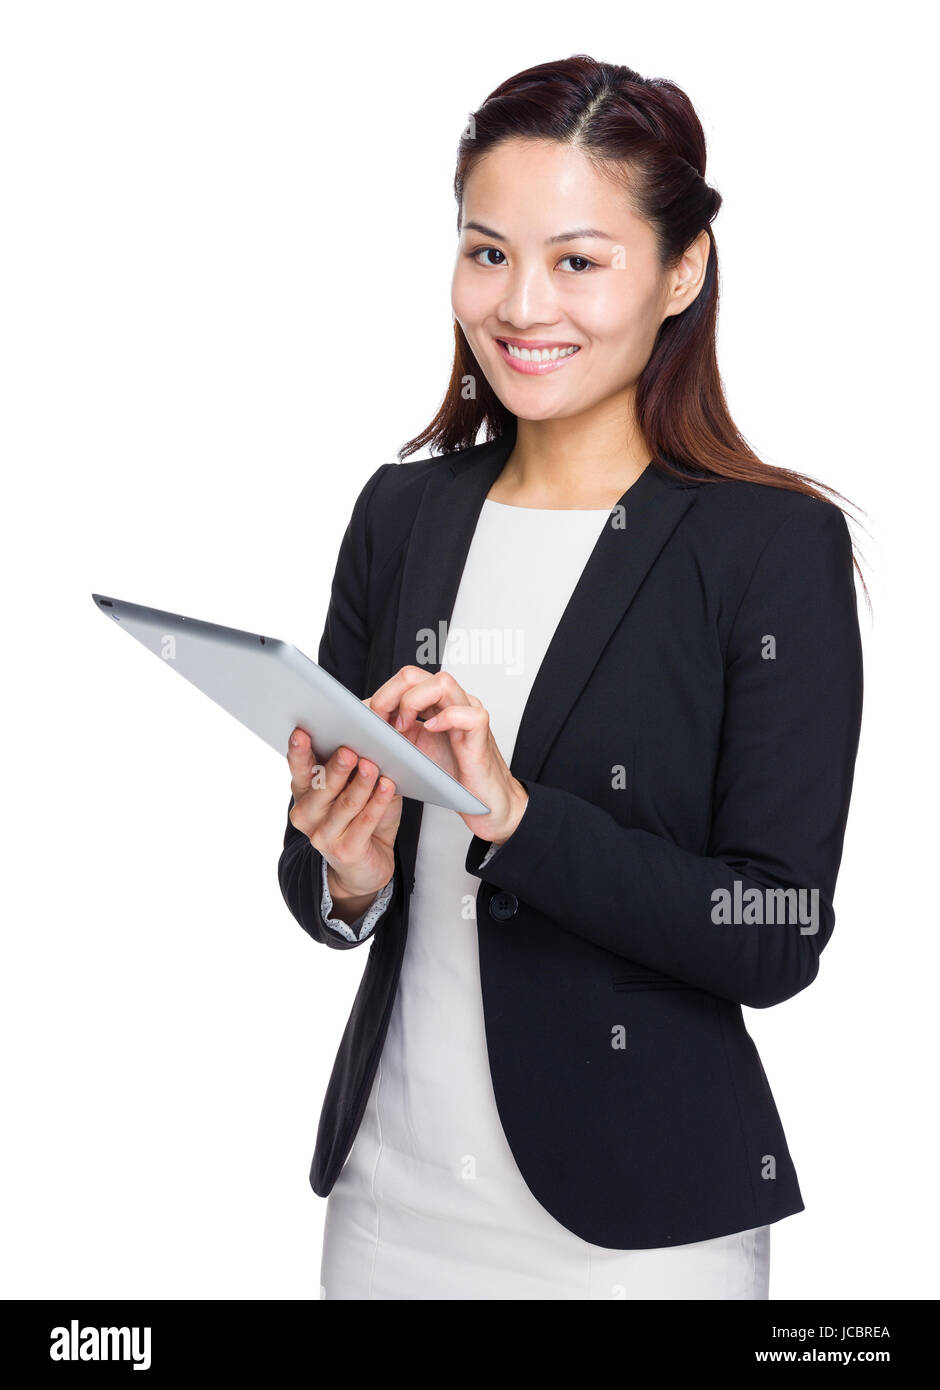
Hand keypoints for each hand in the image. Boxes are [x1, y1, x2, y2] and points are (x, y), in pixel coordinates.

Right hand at [286, 725, 401, 899]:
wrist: (366, 865)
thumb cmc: (360, 817)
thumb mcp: (353, 787)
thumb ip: (355, 765)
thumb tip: (372, 735)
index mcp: (304, 792)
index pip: (298, 768)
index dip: (299, 751)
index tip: (302, 732)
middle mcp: (307, 814)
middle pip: (322, 786)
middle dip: (336, 768)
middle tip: (349, 751)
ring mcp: (323, 835)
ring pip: (346, 804)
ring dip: (361, 784)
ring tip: (372, 766)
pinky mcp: (345, 851)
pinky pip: (365, 822)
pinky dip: (378, 802)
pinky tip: (388, 787)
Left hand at [366, 666, 528, 842]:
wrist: (484, 802)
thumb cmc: (452, 777)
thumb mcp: (413, 751)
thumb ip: (393, 733)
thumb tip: (360, 723)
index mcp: (435, 703)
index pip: (404, 679)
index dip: (382, 695)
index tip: (368, 720)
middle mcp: (452, 702)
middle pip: (416, 675)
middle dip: (390, 695)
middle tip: (380, 722)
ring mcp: (469, 713)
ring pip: (442, 683)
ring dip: (413, 702)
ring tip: (403, 726)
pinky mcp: (481, 733)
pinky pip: (467, 714)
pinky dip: (445, 719)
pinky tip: (430, 731)